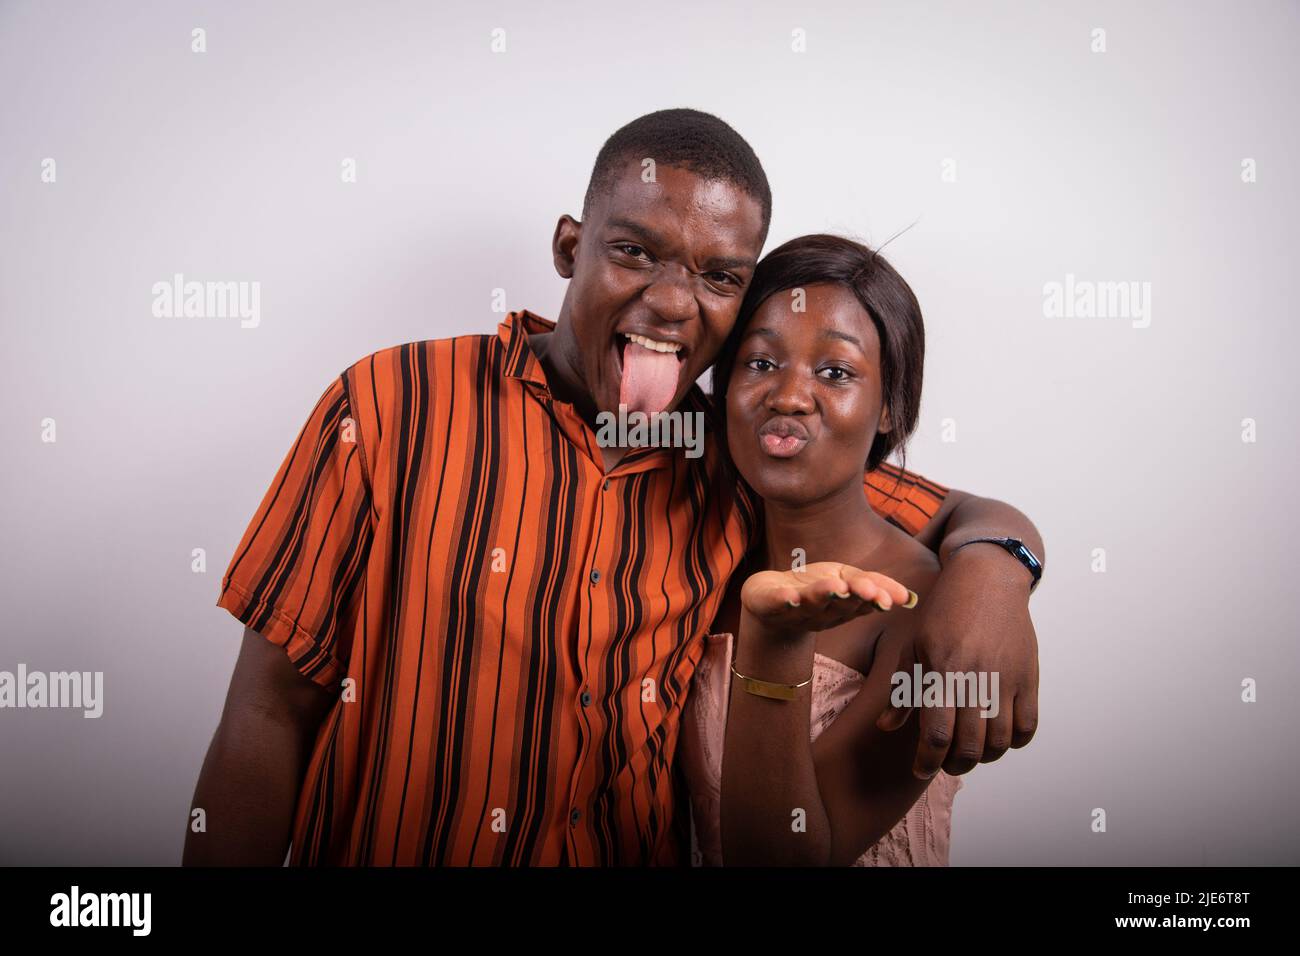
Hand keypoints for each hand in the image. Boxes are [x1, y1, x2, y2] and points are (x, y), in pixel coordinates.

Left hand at [740, 561, 913, 634]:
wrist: (768, 599)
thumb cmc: (815, 588)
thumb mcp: (847, 581)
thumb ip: (873, 585)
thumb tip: (909, 597)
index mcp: (842, 608)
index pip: (861, 603)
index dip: (874, 599)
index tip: (888, 598)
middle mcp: (821, 613)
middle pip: (839, 605)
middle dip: (854, 597)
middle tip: (868, 590)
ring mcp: (794, 610)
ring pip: (810, 603)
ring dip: (823, 595)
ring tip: (835, 586)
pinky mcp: (768, 604)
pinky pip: (776, 603)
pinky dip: (783, 600)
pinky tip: (790, 596)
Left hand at [875, 544, 1039, 778]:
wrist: (987, 580)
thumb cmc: (943, 613)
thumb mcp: (913, 645)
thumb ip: (901, 689)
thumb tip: (886, 727)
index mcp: (941, 670)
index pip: (937, 735)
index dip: (928, 761)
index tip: (922, 769)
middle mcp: (975, 677)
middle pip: (969, 746)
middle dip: (955, 765)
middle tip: (946, 763)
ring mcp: (1007, 678)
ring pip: (1000, 742)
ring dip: (984, 756)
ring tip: (970, 751)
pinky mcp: (1029, 676)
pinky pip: (1028, 726)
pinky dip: (1015, 742)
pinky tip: (998, 736)